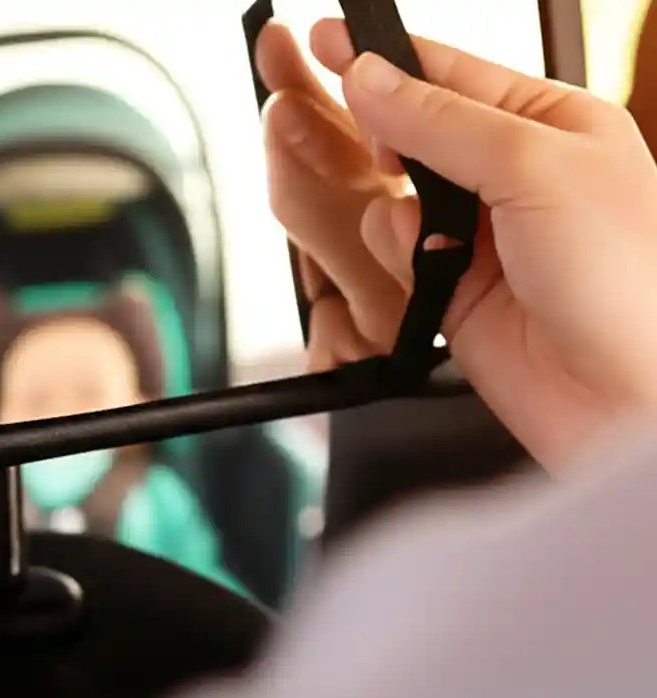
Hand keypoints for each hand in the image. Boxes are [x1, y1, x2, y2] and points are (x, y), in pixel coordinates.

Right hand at [256, 19, 656, 469]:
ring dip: (396, 210)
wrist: (626, 400)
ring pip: (389, 195)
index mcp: (553, 123)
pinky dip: (396, 259)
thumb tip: (370, 76)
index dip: (385, 56)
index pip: (450, 72)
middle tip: (350, 133)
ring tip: (433, 236)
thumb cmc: (631, 283)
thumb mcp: (535, 167)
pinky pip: (389, 253)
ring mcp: (479, 234)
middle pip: (410, 132)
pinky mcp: (448, 289)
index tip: (327, 41)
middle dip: (379, 135)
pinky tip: (434, 275)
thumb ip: (438, 121)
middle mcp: (513, 175)